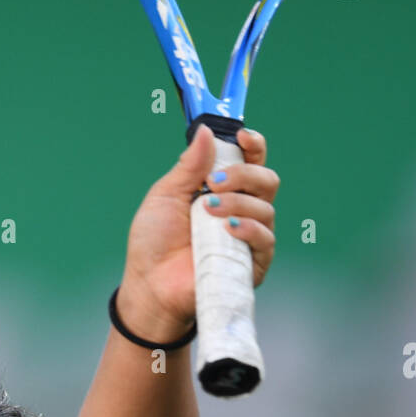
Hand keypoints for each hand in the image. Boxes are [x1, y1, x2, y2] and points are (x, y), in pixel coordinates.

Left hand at [117, 125, 279, 339]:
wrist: (149, 285)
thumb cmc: (154, 244)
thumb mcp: (166, 196)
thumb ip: (189, 166)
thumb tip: (206, 131)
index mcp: (223, 189)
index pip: (251, 160)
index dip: (253, 145)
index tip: (242, 136)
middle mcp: (241, 210)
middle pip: (266, 179)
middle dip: (243, 174)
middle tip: (212, 183)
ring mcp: (248, 237)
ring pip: (266, 207)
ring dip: (237, 202)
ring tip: (207, 211)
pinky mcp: (251, 264)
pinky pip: (266, 240)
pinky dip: (249, 229)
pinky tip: (228, 228)